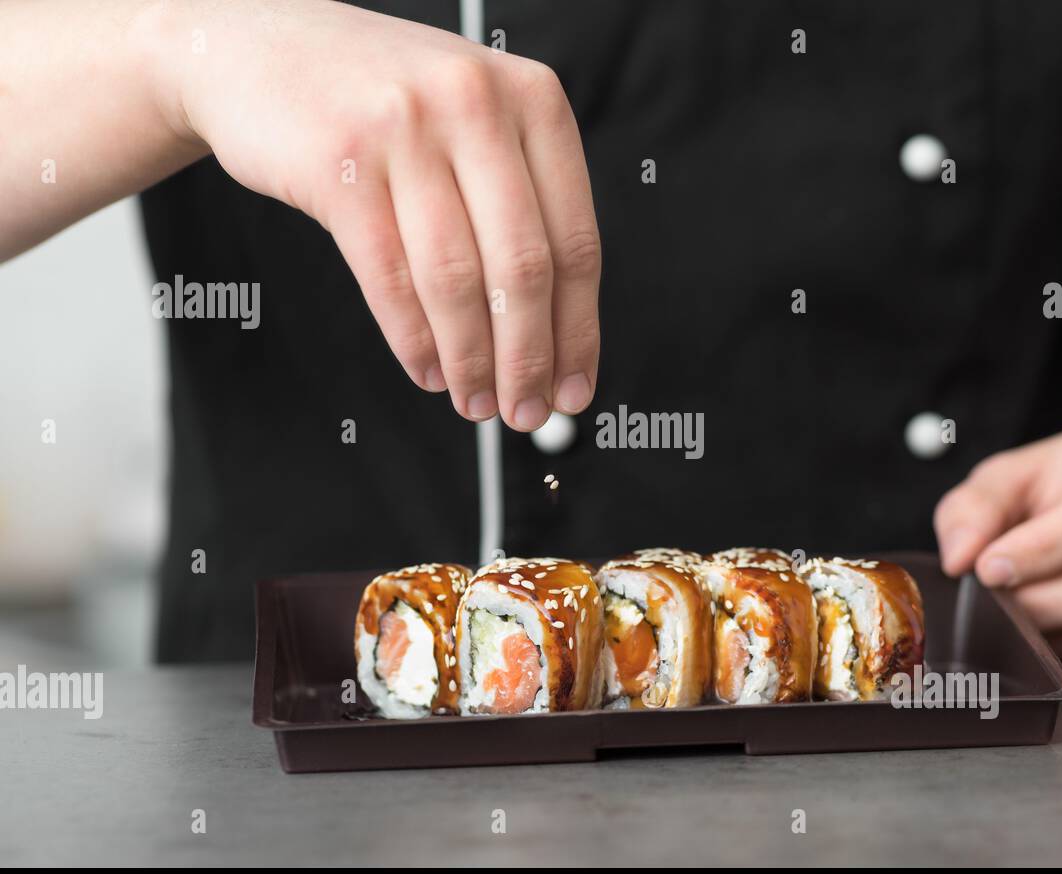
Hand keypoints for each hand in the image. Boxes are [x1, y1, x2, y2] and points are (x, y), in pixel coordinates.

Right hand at [144, 0, 599, 429]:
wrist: (255, 47)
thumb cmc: (379, 101)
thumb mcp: (473, 123)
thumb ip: (520, 206)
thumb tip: (556, 337)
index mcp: (534, 100)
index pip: (577, 243)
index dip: (578, 333)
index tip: (575, 387)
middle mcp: (476, 106)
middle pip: (524, 269)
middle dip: (528, 361)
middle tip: (526, 411)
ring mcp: (405, 130)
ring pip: (457, 281)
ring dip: (471, 361)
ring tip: (475, 402)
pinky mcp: (339, 164)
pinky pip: (390, 278)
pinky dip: (414, 340)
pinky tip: (428, 369)